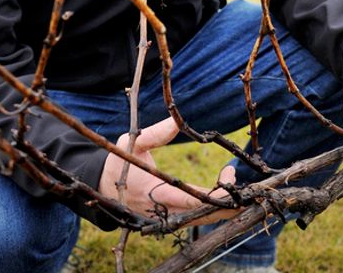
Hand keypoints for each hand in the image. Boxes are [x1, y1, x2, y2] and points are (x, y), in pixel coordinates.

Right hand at [99, 117, 236, 224]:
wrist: (103, 190)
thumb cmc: (119, 164)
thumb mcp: (131, 143)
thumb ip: (155, 134)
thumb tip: (176, 121)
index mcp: (156, 195)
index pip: (194, 201)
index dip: (218, 195)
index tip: (231, 173)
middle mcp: (165, 213)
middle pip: (206, 216)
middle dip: (230, 201)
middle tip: (239, 175)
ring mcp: (169, 220)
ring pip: (204, 220)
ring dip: (224, 203)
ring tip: (232, 177)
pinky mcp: (171, 221)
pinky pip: (198, 218)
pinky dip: (214, 207)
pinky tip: (223, 189)